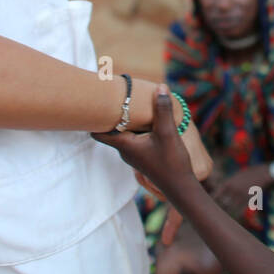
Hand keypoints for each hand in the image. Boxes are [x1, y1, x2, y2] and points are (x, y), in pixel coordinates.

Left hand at [94, 86, 210, 235]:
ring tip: (129, 103)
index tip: (92, 103)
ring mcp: (134, 153)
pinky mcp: (143, 155)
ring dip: (125, 120)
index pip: (98, 132)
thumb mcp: (168, 133)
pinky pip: (133, 137)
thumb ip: (163, 110)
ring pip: (123, 132)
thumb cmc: (172, 162)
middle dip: (110, 114)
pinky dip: (135, 126)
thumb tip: (160, 86)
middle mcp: (125, 150)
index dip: (93, 118)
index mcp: (125, 145)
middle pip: (110, 129)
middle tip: (110, 96)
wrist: (181, 187)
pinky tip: (146, 118)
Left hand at [209, 166, 270, 216]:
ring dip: (227, 212)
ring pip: (230, 209)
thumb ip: (227, 184)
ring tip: (224, 216)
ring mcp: (241, 196)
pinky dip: (236, 214)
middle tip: (215, 213)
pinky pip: (239, 211)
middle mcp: (233, 190)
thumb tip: (219, 193)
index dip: (212, 201)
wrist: (263, 174)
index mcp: (228, 183)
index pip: (215, 195)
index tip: (209, 205)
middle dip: (218, 208)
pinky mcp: (248, 201)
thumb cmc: (248, 173)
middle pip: (222, 203)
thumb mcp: (235, 176)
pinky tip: (235, 216)